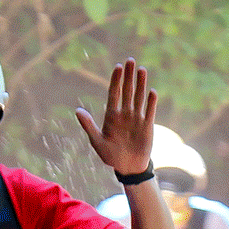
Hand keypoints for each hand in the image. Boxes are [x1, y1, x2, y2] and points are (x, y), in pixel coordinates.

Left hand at [74, 58, 157, 174]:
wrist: (127, 167)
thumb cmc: (110, 156)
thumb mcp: (97, 141)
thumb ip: (88, 125)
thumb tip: (77, 110)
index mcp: (112, 116)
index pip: (114, 94)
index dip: (115, 81)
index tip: (117, 67)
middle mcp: (125, 114)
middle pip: (127, 91)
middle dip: (128, 76)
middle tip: (129, 60)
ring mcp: (137, 119)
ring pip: (139, 98)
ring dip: (141, 84)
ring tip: (141, 69)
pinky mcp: (147, 126)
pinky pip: (149, 112)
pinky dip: (151, 102)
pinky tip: (151, 91)